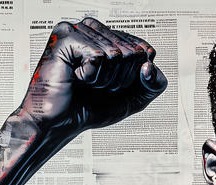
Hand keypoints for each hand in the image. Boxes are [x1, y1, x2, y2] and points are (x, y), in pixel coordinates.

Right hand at [20, 18, 167, 137]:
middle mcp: (95, 30)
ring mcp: (79, 30)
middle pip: (134, 52)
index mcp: (110, 37)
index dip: (134, 76)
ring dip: (104, 79)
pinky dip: (91, 76)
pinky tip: (76, 76)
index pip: (145, 50)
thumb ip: (155, 83)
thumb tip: (148, 67)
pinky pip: (98, 56)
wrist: (61, 123)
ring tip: (84, 81)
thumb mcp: (134, 97)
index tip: (111, 84)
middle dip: (119, 79)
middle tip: (95, 85)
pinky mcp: (66, 37)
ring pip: (117, 54)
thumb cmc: (90, 107)